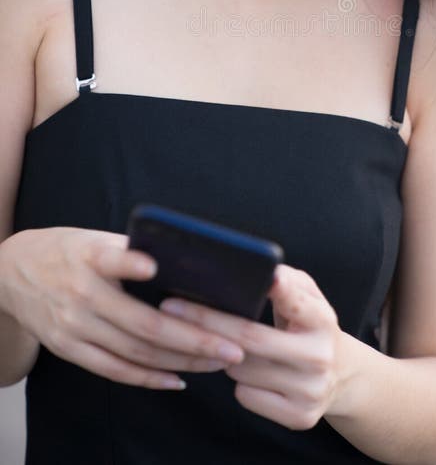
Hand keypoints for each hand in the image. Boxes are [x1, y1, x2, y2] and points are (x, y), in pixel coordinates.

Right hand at [0, 228, 244, 389]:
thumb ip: (132, 251)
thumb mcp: (94, 238)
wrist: (11, 271)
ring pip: (135, 351)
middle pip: (142, 322)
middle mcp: (80, 293)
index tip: (152, 266)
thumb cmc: (69, 250)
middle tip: (232, 347)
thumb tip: (187, 264)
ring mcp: (73, 326)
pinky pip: (113, 370)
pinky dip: (147, 378)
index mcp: (89, 256)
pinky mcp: (67, 348)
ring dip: (180, 362)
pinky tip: (176, 379)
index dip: (130, 264)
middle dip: (192, 339)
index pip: (110, 259)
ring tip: (216, 363)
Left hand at [159, 264, 344, 429]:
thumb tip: (261, 271)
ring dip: (224, 354)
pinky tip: (249, 372)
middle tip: (172, 307)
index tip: (265, 276)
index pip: (297, 301)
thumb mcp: (306, 297)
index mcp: (322, 319)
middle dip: (206, 320)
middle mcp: (319, 355)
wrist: (340, 375)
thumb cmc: (308, 325)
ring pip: (241, 369)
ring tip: (228, 343)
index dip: (280, 289)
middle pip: (250, 338)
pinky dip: (240, 383)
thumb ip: (286, 281)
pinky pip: (246, 396)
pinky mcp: (299, 416)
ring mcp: (310, 389)